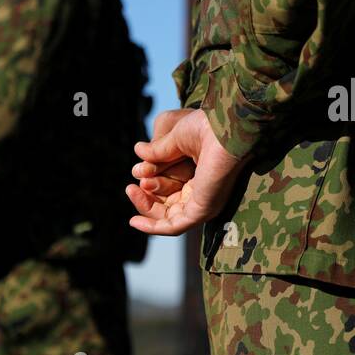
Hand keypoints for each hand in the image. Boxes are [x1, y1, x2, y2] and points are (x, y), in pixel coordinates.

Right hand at [125, 108, 246, 235]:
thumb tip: (138, 151)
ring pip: (169, 216)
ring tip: (132, 189)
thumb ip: (158, 151)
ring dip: (146, 206)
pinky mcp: (203, 209)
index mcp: (201, 173)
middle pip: (168, 203)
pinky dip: (153, 226)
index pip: (171, 187)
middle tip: (131, 185)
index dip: (151, 180)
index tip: (137, 171)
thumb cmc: (207, 127)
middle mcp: (204, 190)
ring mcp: (204, 201)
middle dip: (147, 194)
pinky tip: (135, 221)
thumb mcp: (176, 139)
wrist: (222, 128)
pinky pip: (174, 226)